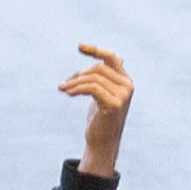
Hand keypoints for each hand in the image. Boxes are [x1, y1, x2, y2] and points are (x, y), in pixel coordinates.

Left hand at [59, 43, 132, 177]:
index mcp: (125, 81)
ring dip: (74, 82)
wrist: (102, 142)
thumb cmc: (101, 118)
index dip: (95, 50)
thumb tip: (114, 58)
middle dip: (79, 75)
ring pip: (93, 78)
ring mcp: (123, 95)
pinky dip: (77, 88)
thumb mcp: (103, 93)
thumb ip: (107, 77)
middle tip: (64, 84)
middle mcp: (127, 86)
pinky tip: (68, 93)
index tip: (79, 47)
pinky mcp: (114, 104)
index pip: (111, 58)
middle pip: (98, 68)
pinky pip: (92, 88)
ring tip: (63, 89)